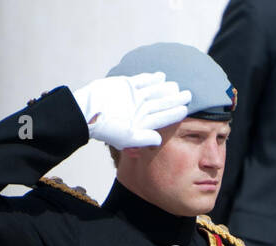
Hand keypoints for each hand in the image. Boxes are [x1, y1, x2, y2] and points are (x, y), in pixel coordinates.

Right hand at [73, 72, 191, 149]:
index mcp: (141, 123)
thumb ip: (144, 138)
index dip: (173, 114)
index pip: (161, 118)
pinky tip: (161, 76)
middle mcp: (139, 110)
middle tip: (188, 94)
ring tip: (176, 85)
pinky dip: (150, 78)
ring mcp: (132, 97)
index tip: (186, 109)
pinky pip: (141, 81)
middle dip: (174, 99)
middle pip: (160, 103)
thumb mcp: (126, 137)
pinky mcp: (124, 86)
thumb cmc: (106, 127)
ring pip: (153, 91)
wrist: (87, 110)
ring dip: (165, 88)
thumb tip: (159, 140)